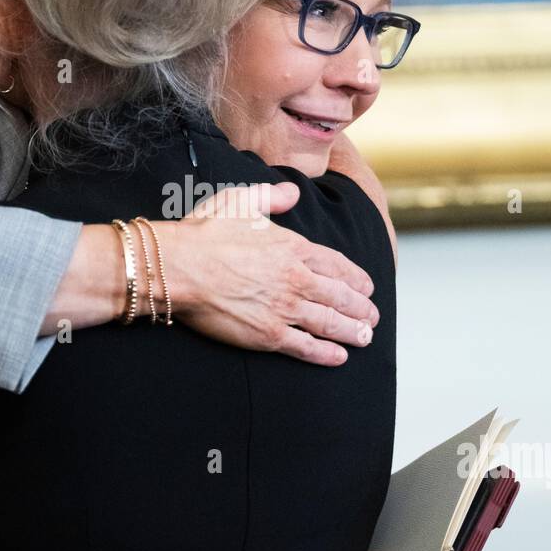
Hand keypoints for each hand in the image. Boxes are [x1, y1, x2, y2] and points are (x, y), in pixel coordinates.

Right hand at [161, 181, 380, 366]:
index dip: (355, 278)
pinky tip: (339, 357)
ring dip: (352, 331)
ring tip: (365, 338)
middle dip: (360, 308)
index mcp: (293, 248)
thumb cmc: (204, 234)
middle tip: (372, 318)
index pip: (336, 265)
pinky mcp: (268, 334)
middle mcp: (296, 279)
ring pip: (329, 322)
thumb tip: (293, 193)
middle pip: (340, 296)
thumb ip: (272, 197)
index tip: (367, 287)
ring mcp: (284, 308)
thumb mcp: (240, 201)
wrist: (178, 267)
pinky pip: (305, 346)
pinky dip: (326, 353)